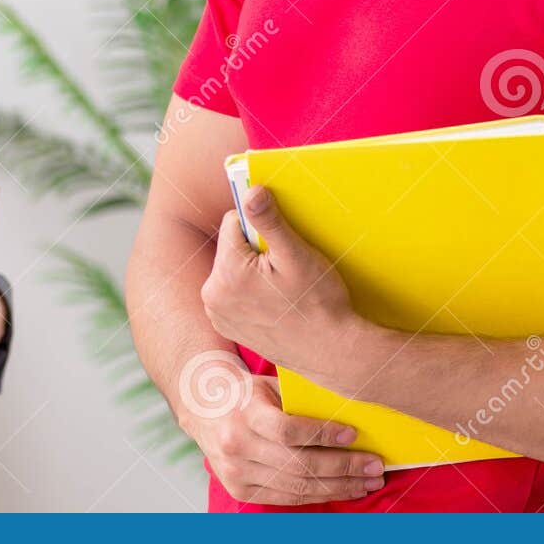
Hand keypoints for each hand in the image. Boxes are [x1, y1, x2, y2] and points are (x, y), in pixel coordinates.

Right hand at [177, 352, 385, 504]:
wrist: (205, 408)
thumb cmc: (248, 393)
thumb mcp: (270, 385)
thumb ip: (302, 399)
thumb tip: (352, 409)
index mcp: (244, 413)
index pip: (287, 430)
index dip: (322, 435)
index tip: (353, 434)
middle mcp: (236, 445)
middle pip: (297, 464)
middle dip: (342, 468)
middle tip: (374, 466)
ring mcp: (237, 472)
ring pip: (296, 486)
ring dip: (338, 486)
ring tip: (367, 482)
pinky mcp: (241, 490)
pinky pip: (287, 497)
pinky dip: (319, 495)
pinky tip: (343, 489)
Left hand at [201, 184, 366, 388]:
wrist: (332, 352)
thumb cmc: (319, 304)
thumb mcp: (296, 256)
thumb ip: (268, 221)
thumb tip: (251, 191)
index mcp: (225, 273)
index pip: (233, 222)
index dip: (261, 227)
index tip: (281, 244)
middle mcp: (212, 295)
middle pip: (231, 246)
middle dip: (255, 250)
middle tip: (285, 271)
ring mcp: (217, 314)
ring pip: (232, 268)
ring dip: (252, 270)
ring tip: (282, 289)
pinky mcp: (226, 326)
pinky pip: (232, 291)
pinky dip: (249, 291)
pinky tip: (274, 303)